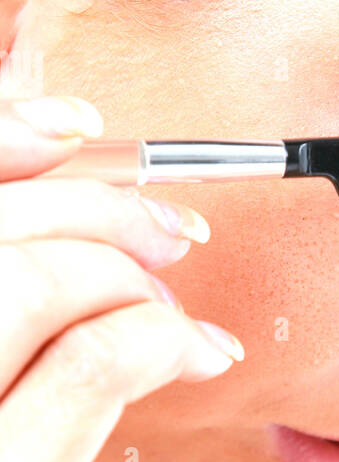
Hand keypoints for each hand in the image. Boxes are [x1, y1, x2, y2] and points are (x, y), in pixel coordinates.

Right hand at [0, 96, 242, 461]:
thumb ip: (17, 330)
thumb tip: (89, 212)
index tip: (65, 102)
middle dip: (88, 196)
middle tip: (171, 226)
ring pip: (29, 273)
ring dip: (129, 263)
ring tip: (187, 290)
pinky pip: (92, 360)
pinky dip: (157, 335)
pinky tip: (197, 352)